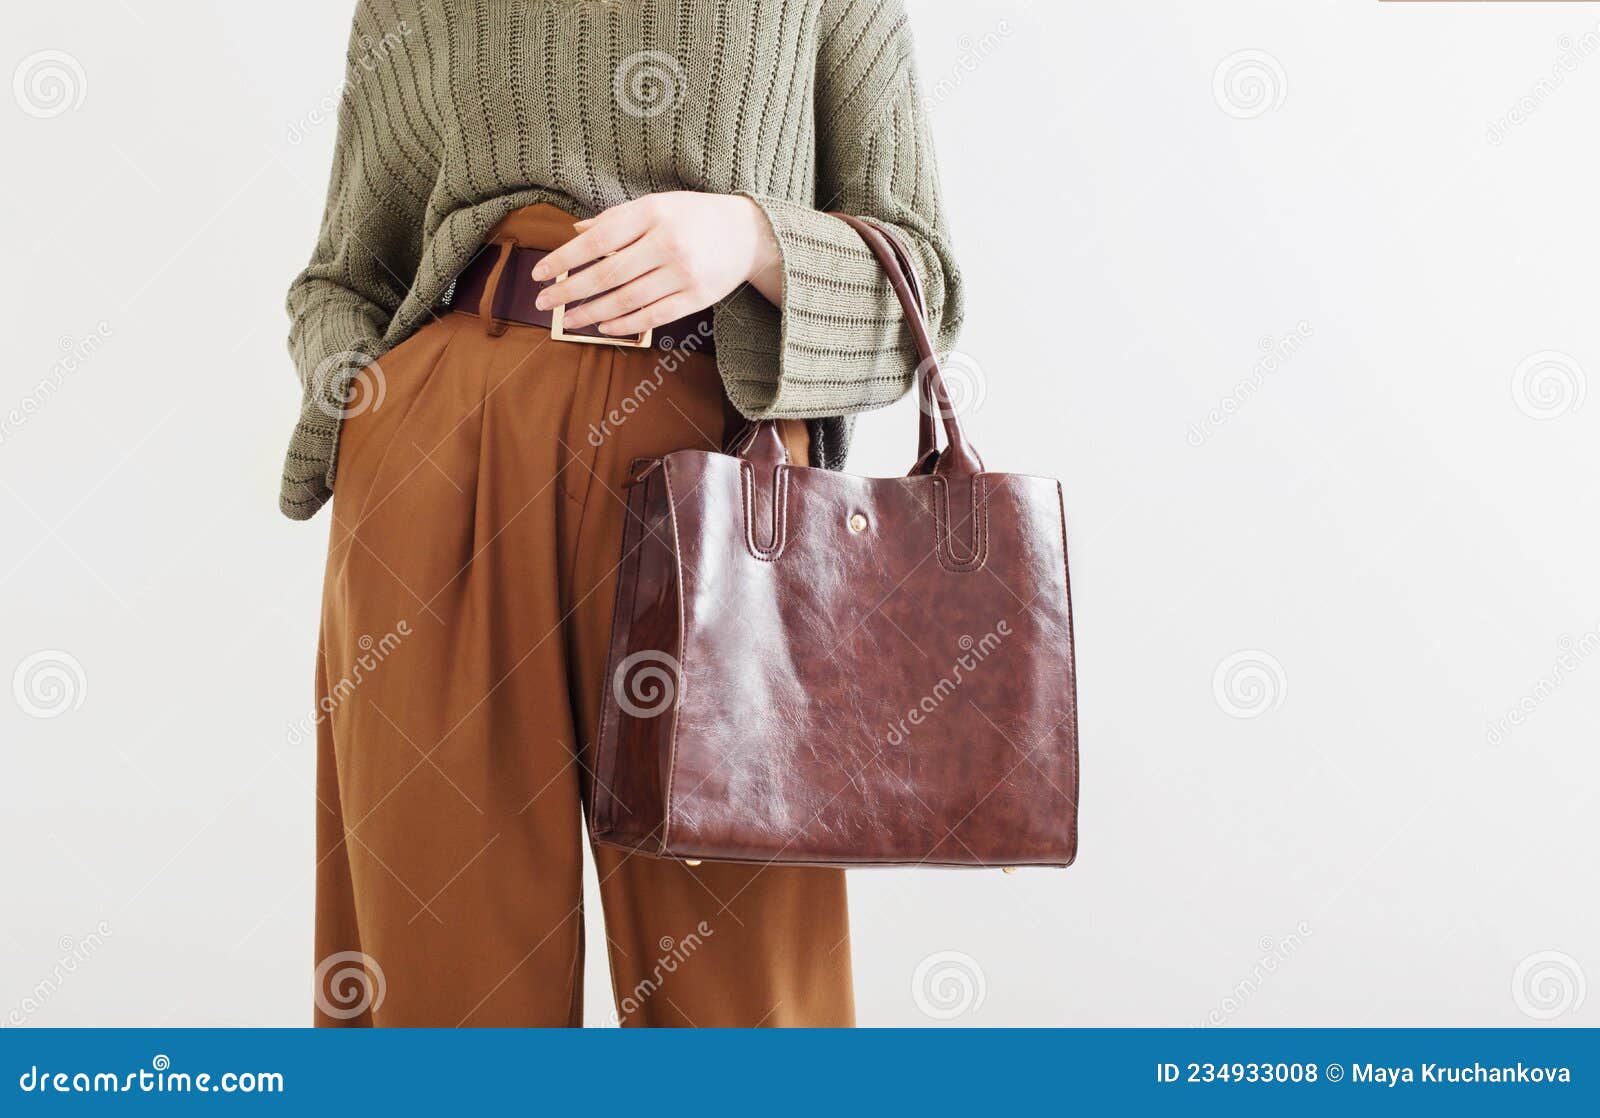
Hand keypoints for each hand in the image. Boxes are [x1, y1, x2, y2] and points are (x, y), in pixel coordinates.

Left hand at [532, 192, 782, 335]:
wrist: (749, 233)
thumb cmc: (694, 216)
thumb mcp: (657, 204)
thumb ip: (617, 218)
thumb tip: (576, 232)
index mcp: (653, 213)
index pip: (598, 241)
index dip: (565, 259)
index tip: (540, 272)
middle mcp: (668, 243)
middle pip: (608, 274)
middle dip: (570, 290)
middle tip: (544, 302)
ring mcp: (684, 273)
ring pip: (628, 300)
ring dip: (592, 313)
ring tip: (568, 320)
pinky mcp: (697, 298)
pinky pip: (654, 316)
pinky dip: (626, 324)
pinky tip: (604, 327)